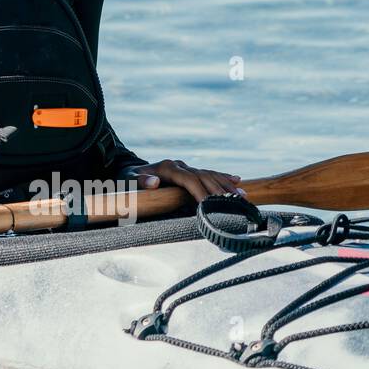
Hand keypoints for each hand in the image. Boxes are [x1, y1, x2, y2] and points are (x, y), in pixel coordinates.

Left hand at [123, 159, 243, 203]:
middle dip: (220, 190)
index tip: (211, 204)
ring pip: (209, 174)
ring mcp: (184, 167)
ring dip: (226, 184)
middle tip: (236, 203)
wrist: (126, 170)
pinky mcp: (187, 170)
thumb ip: (140, 182)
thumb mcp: (128, 180)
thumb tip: (154, 182)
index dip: (201, 191)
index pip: (189, 179)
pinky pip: (207, 173)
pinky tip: (237, 180)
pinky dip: (222, 176)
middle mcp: (178, 165)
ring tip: (243, 195)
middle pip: (204, 176)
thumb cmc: (127, 179)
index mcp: (167, 167)